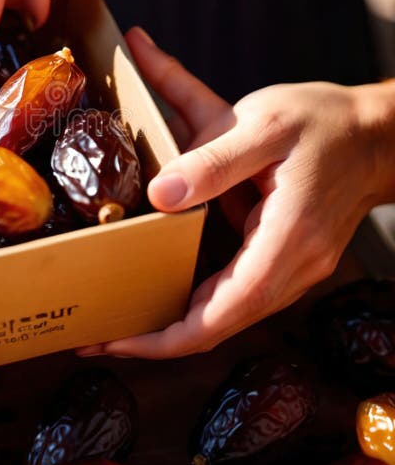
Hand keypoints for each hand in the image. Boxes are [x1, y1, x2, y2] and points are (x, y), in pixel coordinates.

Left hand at [79, 27, 394, 358]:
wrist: (377, 133)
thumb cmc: (322, 123)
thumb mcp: (264, 126)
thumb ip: (212, 162)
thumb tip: (159, 198)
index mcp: (287, 240)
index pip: (221, 316)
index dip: (164, 339)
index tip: (114, 342)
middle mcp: (293, 269)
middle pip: (217, 327)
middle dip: (155, 339)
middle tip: (97, 334)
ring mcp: (293, 269)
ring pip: (225, 316)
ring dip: (172, 323)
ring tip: (118, 316)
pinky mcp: (285, 258)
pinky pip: (234, 293)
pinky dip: (195, 300)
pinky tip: (160, 288)